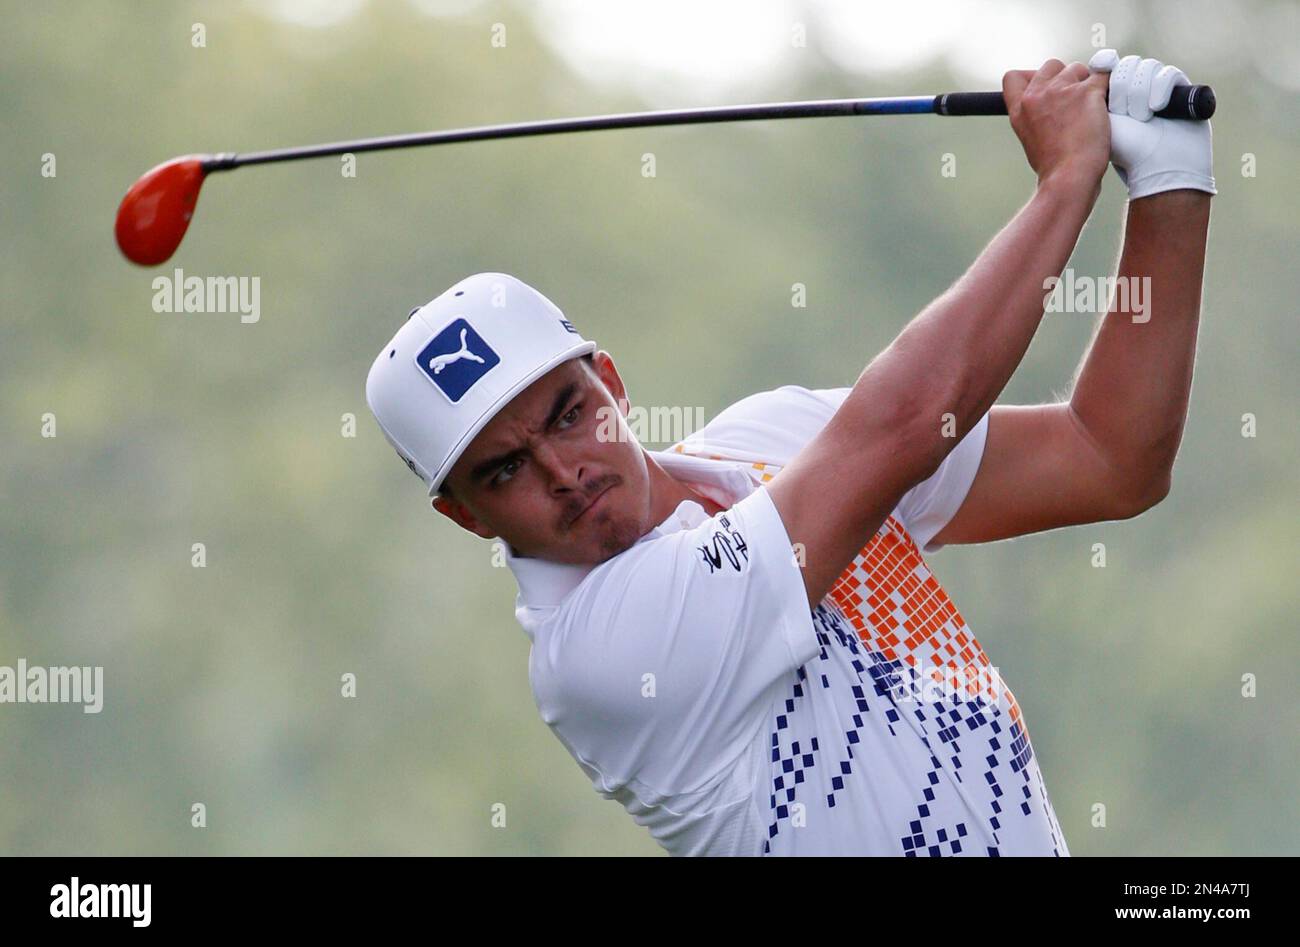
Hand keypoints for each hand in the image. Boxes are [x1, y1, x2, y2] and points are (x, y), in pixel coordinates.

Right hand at [1003, 58, 1110, 193]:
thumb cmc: (1054, 166)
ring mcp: (1062, 91)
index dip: (1032, 77)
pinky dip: (1108, 86)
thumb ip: (1035, 116)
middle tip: (1074, 102)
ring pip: (1078, 69)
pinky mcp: (1087, 92)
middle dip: (1065, 77)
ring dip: (1087, 83)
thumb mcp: (1030, 139)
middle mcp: (1037, 95)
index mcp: (1019, 109)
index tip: (1045, 89)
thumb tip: (1050, 106)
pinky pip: (1103, 75)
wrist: (1069, 178)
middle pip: (1051, 65)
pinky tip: (1108, 103)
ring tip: (1091, 110)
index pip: (1014, 77)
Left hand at [1087, 49, 1216, 199]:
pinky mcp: (1181, 90)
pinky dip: (1161, 88)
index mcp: (1116, 94)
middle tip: (1125, 114)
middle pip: (1128, 64)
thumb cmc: (1125, 150)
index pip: (1111, 67)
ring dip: (1141, 92)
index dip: (1107, 70)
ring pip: (1147, 67)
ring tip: (1142, 118)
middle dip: (1123, 89)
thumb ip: (1092, 93)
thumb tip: (1093, 64)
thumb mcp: (1100, 119)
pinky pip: (1169, 73)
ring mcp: (1159, 88)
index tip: (1101, 74)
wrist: (1157, 167)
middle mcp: (1138, 89)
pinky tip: (1157, 107)